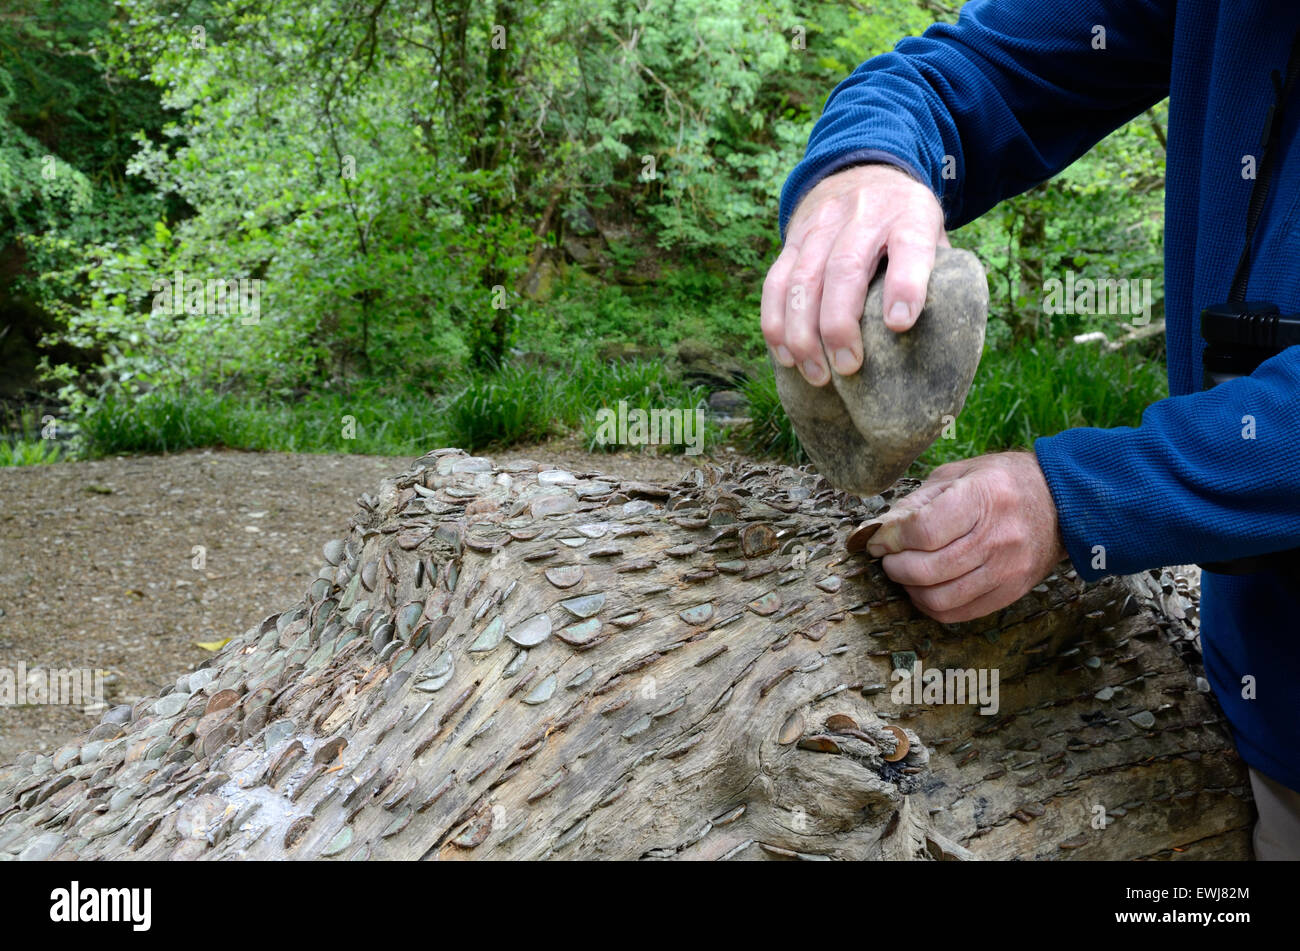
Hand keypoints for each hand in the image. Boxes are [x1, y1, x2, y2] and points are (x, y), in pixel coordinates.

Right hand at [761, 163, 947, 385]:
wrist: (860, 173)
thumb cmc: (904, 223)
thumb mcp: (932, 233)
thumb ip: (938, 273)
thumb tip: (944, 339)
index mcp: (909, 215)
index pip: (909, 245)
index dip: (905, 284)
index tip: (900, 323)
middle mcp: (863, 216)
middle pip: (844, 268)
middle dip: (840, 324)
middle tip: (848, 367)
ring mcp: (821, 225)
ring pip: (803, 280)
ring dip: (803, 334)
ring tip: (817, 374)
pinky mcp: (792, 239)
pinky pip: (776, 283)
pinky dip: (776, 323)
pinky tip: (786, 355)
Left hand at [864, 452, 1068, 622]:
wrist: (1062, 503)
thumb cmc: (1003, 483)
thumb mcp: (959, 474)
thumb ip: (918, 501)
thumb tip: (881, 530)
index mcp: (984, 498)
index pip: (923, 530)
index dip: (890, 539)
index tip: (878, 539)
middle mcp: (998, 537)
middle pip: (927, 569)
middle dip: (894, 566)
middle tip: (888, 557)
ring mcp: (1007, 569)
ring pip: (939, 598)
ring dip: (910, 588)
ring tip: (905, 572)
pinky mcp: (1011, 592)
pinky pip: (958, 613)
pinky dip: (931, 605)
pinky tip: (926, 588)